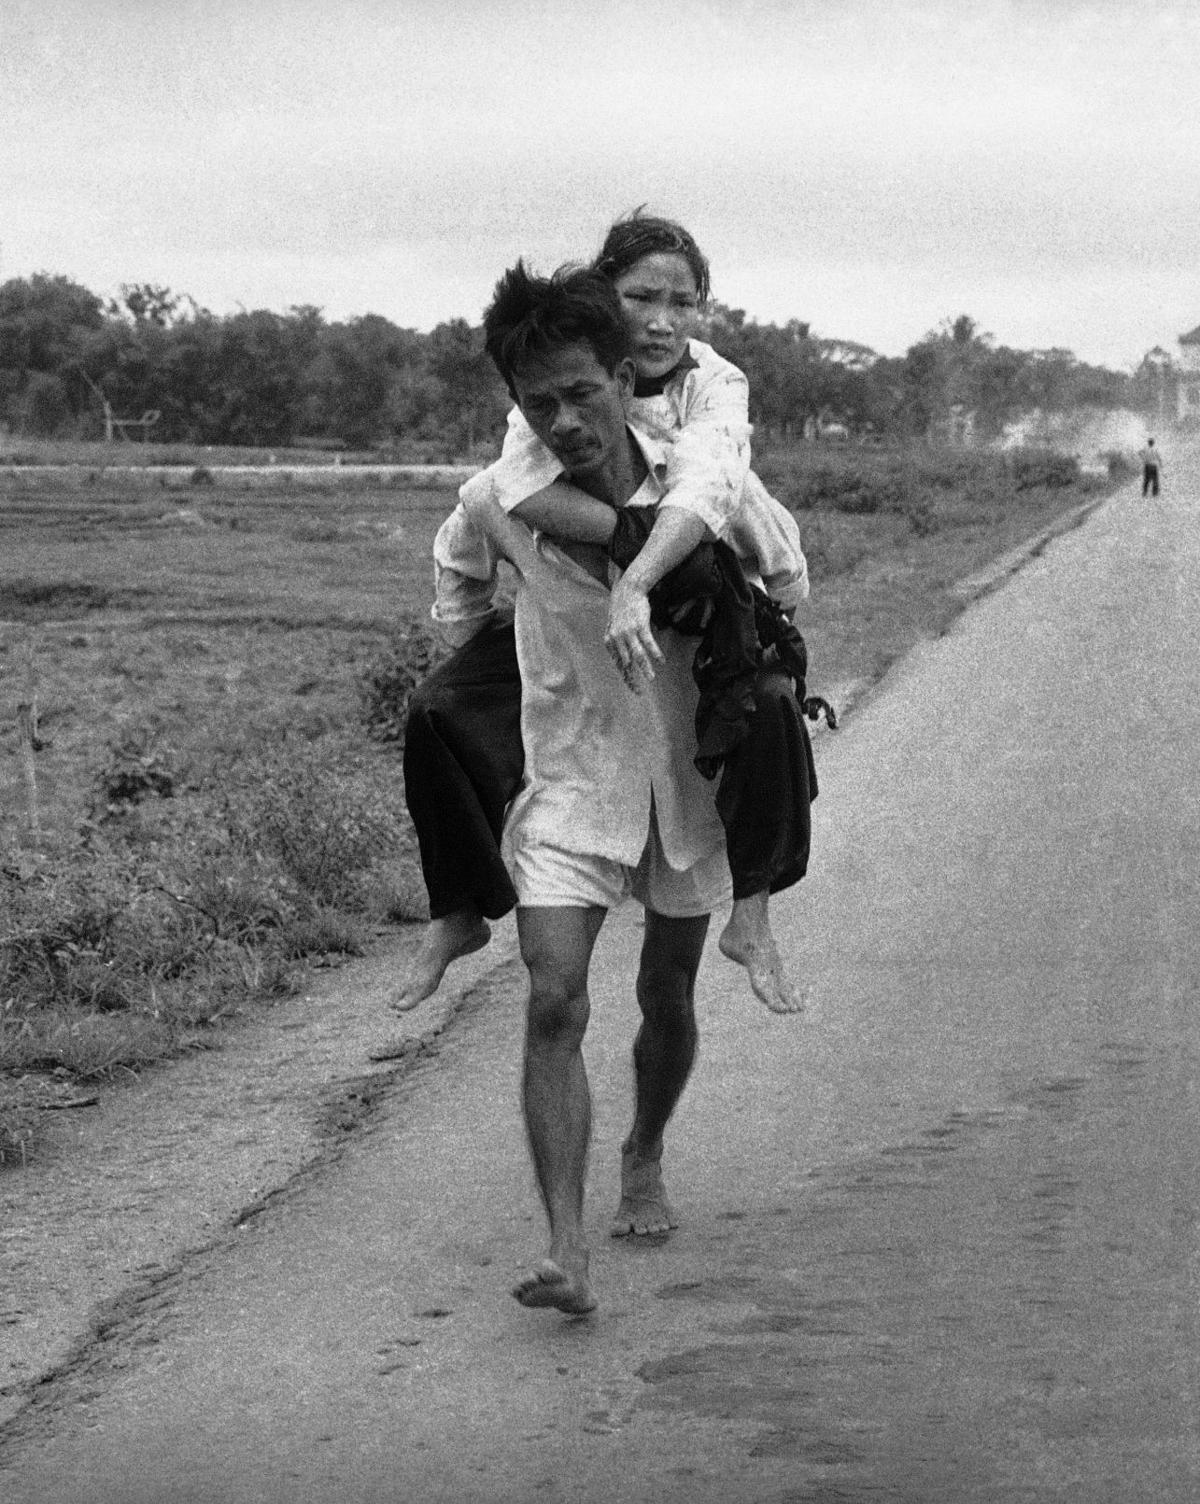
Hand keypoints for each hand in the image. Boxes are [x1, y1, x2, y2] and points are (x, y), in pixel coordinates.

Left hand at [605, 578, 662, 693]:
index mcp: (610, 641)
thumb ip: (616, 643)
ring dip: (645, 669)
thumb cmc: (622, 609)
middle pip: (626, 664)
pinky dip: (655, 653)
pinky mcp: (640, 625)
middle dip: (633, 679)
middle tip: (640, 692)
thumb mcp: (613, 627)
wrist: (627, 589)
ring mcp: (628, 632)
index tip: (633, 688)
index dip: (626, 677)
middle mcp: (617, 639)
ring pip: (637, 655)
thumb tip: (622, 660)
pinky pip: (648, 643)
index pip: (618, 664)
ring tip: (651, 679)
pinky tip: (661, 661)